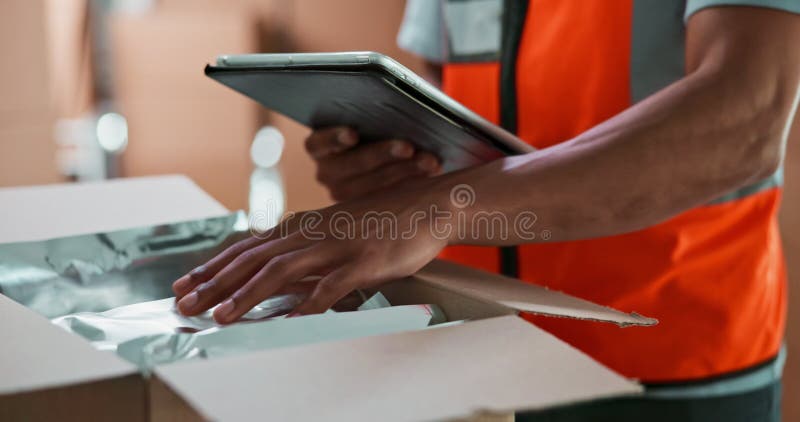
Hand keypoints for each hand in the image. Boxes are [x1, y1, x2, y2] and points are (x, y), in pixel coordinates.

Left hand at [171, 182, 450, 322]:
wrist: (427, 204)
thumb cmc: (381, 220)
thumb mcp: (334, 230)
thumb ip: (304, 250)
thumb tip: (274, 276)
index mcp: (303, 226)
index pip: (247, 247)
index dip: (213, 266)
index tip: (186, 283)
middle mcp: (313, 232)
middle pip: (254, 259)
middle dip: (216, 282)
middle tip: (186, 303)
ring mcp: (338, 245)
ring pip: (283, 271)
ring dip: (248, 293)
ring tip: (222, 314)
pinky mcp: (364, 260)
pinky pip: (332, 285)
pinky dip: (309, 303)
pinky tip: (290, 320)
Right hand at [306, 126, 440, 200]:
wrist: (379, 150)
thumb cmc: (372, 124)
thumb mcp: (367, 117)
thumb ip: (372, 113)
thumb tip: (397, 104)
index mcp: (318, 146)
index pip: (319, 143)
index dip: (334, 138)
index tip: (353, 134)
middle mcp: (326, 173)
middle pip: (353, 165)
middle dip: (383, 155)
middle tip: (408, 147)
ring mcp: (345, 194)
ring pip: (374, 186)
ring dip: (404, 172)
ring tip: (429, 161)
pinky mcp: (368, 207)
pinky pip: (390, 199)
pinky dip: (412, 184)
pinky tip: (431, 173)